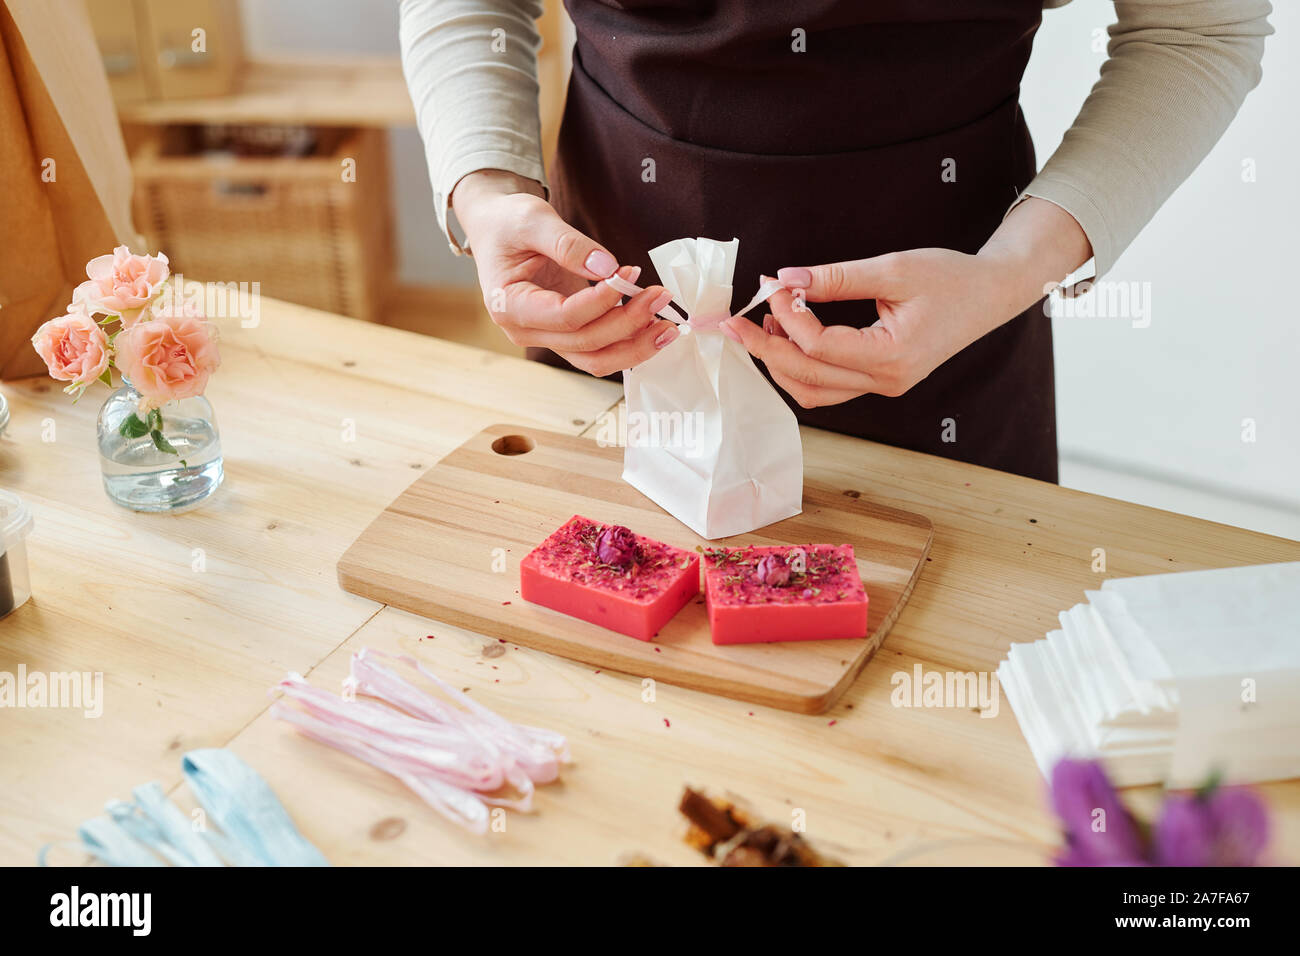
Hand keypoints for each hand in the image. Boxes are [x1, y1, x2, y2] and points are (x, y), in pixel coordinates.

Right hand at [452, 169, 677, 375]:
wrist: (498, 228)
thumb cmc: (508, 222)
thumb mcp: (532, 219)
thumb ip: (567, 243)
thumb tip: (607, 267)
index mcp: (508, 305)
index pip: (563, 316)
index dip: (601, 301)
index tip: (628, 272)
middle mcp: (525, 331)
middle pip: (584, 343)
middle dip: (627, 323)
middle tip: (660, 295)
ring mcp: (546, 337)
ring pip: (595, 359)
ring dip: (634, 347)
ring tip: (668, 327)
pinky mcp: (567, 334)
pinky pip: (600, 351)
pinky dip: (629, 344)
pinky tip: (654, 327)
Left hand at [720, 198, 1091, 407]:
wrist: (991, 294)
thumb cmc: (951, 278)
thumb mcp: (893, 267)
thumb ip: (838, 276)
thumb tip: (786, 278)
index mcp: (893, 357)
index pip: (821, 347)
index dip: (788, 318)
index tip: (772, 286)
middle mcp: (886, 381)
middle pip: (808, 377)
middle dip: (765, 348)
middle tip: (734, 321)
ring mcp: (882, 386)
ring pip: (813, 391)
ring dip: (780, 362)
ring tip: (763, 323)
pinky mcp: (879, 381)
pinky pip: (827, 387)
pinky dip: (800, 366)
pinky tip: (789, 334)